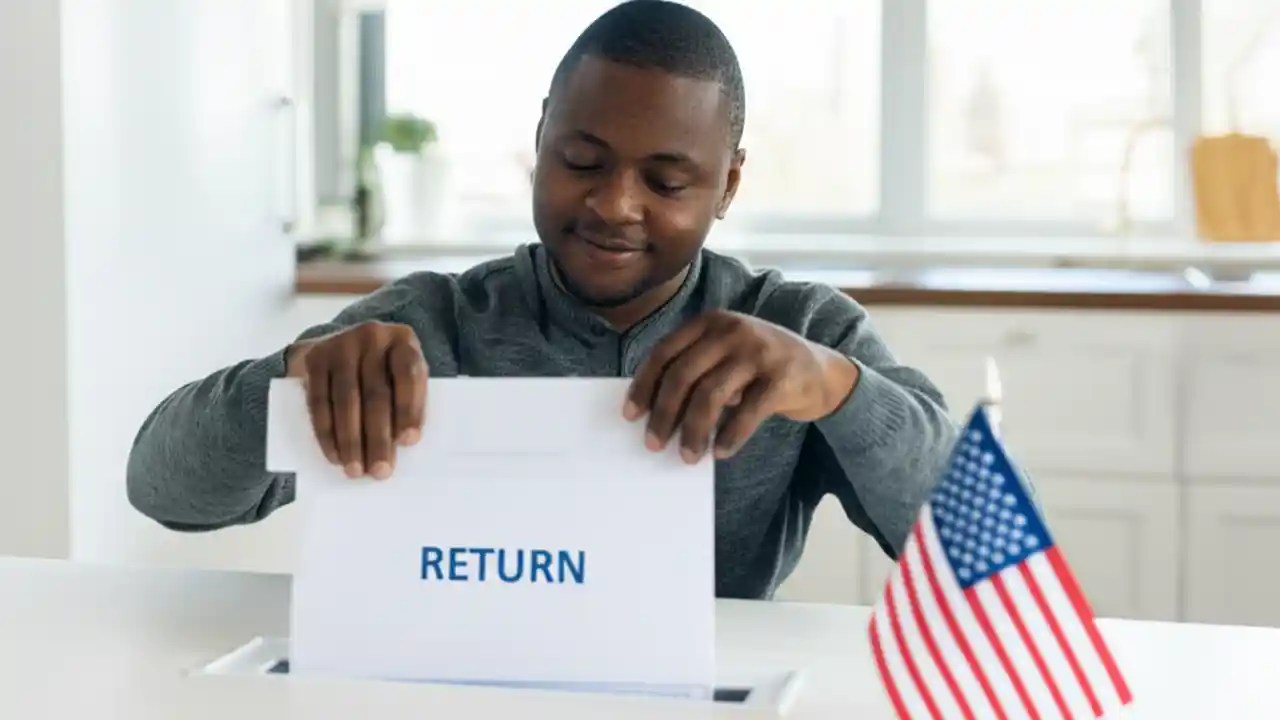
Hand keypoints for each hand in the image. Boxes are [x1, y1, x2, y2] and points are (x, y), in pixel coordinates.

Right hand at [285, 321, 427, 479]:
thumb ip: (407, 400)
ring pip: (346, 400)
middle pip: (376, 393)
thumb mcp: (401, 374)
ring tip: (356, 470)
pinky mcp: (316, 358)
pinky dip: (327, 432)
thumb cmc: (383, 370)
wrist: (337, 344)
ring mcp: (341, 345)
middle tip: (381, 471)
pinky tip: (334, 455)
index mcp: (403, 340)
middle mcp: (372, 336)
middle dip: (378, 437)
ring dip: (350, 440)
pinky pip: (319, 402)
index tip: (409, 441)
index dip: (409, 408)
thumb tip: (400, 445)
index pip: (408, 374)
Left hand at [624, 311, 858, 463]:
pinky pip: (748, 412)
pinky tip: (720, 452)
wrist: (820, 370)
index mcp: (710, 322)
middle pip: (683, 375)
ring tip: (688, 456)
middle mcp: (732, 330)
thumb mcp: (725, 356)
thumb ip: (695, 370)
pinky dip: (730, 436)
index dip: (644, 385)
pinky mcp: (783, 377)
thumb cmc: (759, 368)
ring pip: (711, 395)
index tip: (631, 415)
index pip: (664, 352)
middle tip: (654, 444)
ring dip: (694, 431)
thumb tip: (653, 411)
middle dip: (664, 413)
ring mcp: (759, 351)